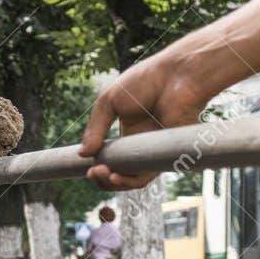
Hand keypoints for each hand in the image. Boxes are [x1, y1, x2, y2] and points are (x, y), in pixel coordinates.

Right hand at [79, 48, 216, 189]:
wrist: (176, 75)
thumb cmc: (147, 80)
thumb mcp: (109, 101)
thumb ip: (95, 128)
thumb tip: (83, 154)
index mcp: (127, 133)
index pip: (109, 158)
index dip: (95, 165)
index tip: (85, 164)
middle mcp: (140, 145)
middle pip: (117, 173)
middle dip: (101, 178)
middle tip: (93, 172)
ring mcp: (153, 151)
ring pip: (131, 180)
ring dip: (112, 183)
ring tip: (101, 173)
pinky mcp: (166, 154)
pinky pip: (146, 176)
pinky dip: (129, 181)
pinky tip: (115, 175)